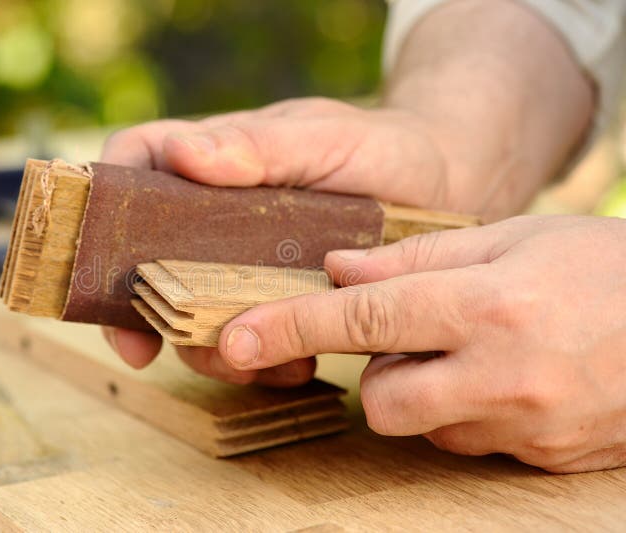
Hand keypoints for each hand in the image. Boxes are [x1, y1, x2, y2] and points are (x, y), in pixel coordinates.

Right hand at [101, 96, 461, 385]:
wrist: (441, 189)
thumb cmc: (379, 147)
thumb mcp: (322, 137)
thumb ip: (258, 147)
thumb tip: (184, 154)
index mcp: (211, 161)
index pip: (131, 171)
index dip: (101, 218)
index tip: (102, 272)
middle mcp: (214, 216)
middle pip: (149, 263)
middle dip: (153, 313)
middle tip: (164, 349)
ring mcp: (242, 261)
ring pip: (195, 313)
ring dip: (212, 348)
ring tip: (261, 362)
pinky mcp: (277, 299)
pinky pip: (249, 339)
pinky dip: (263, 362)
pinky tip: (299, 365)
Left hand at [218, 215, 625, 471]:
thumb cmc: (601, 267)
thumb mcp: (512, 236)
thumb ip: (417, 256)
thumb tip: (338, 270)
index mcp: (488, 306)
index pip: (363, 320)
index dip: (290, 328)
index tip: (233, 341)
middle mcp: (503, 376)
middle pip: (380, 398)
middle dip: (377, 371)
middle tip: (419, 333)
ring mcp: (525, 427)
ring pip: (421, 426)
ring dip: (423, 391)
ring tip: (477, 351)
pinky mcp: (541, 460)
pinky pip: (467, 443)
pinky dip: (463, 412)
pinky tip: (505, 379)